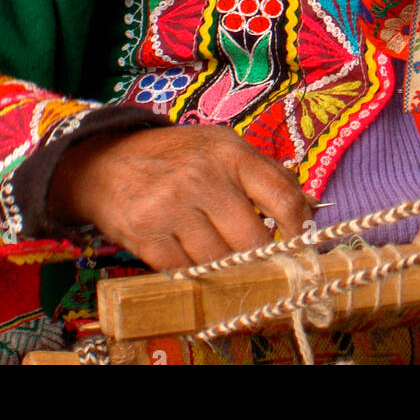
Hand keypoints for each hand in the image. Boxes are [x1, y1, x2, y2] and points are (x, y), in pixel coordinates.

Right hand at [48, 124, 312, 270]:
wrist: (107, 161)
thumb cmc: (176, 157)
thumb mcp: (222, 147)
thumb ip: (267, 174)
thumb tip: (312, 207)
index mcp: (230, 153)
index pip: (283, 196)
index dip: (299, 230)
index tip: (301, 247)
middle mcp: (203, 177)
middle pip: (253, 241)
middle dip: (258, 258)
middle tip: (258, 263)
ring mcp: (173, 207)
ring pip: (220, 262)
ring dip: (223, 267)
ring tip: (217, 254)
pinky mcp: (147, 235)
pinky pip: (186, 272)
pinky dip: (192, 273)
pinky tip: (189, 257)